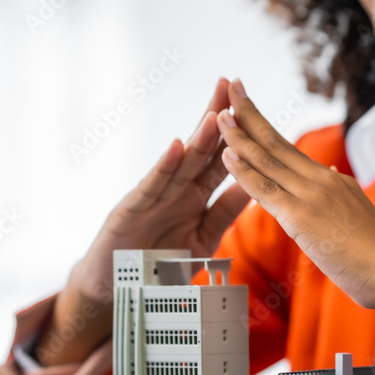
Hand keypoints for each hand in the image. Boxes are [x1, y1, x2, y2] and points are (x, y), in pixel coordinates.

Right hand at [41, 79, 250, 364]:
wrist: (118, 289)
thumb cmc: (159, 264)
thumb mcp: (202, 239)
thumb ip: (224, 213)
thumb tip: (253, 186)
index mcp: (195, 196)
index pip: (221, 160)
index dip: (239, 134)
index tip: (256, 107)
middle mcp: (175, 190)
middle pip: (201, 149)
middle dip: (217, 117)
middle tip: (233, 85)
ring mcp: (153, 196)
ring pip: (180, 163)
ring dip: (198, 137)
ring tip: (216, 111)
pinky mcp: (131, 209)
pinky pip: (151, 186)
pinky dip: (164, 167)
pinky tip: (176, 147)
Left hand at [215, 78, 374, 311]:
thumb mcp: (358, 213)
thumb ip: (340, 192)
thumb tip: (332, 174)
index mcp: (332, 181)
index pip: (289, 149)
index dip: (265, 127)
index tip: (248, 105)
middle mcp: (321, 181)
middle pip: (276, 143)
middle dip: (250, 114)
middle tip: (231, 86)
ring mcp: (311, 197)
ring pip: (268, 161)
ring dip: (240, 137)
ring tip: (219, 114)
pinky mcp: (301, 219)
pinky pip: (266, 191)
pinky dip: (244, 171)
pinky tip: (227, 155)